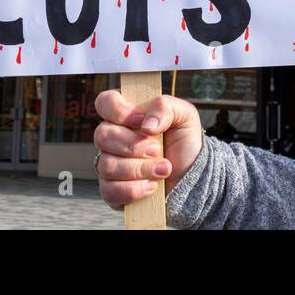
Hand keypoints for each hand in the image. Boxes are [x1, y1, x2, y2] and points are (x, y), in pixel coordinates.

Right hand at [94, 90, 203, 210]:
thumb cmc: (184, 144)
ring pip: (107, 165)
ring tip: (163, 170)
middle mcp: (113, 139)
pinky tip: (152, 186)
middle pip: (102, 135)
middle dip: (133, 145)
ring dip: (140, 169)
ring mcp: (109, 165)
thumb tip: (146, 125)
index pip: (105, 102)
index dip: (118, 111)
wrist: (192, 178)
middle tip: (157, 150)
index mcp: (127, 116)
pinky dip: (135, 190)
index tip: (141, 122)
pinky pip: (110, 191)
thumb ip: (165, 108)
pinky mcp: (111, 191)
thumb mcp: (185, 116)